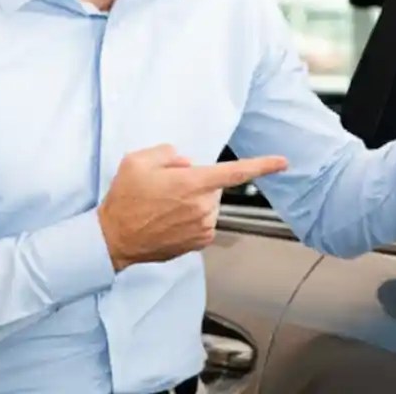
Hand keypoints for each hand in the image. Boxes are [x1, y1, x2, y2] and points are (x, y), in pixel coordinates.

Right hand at [96, 145, 287, 270]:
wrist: (113, 238)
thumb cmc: (124, 199)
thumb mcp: (138, 160)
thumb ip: (169, 153)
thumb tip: (187, 163)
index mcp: (192, 183)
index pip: (236, 173)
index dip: (263, 165)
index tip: (283, 162)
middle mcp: (203, 207)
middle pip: (213, 186)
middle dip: (197, 183)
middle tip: (166, 189)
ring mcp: (202, 227)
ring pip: (208, 204)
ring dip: (193, 202)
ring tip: (163, 207)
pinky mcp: (199, 242)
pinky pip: (203, 221)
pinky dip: (191, 217)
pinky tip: (168, 220)